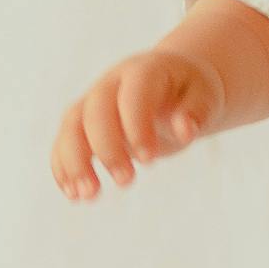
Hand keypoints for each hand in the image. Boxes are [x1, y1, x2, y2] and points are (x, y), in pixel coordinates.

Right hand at [50, 44, 224, 202]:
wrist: (172, 81)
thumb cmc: (190, 92)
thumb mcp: (205, 97)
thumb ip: (196, 112)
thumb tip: (185, 130)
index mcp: (144, 71)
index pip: (133, 94)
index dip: (136, 125)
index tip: (150, 160)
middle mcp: (111, 83)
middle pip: (95, 111)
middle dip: (107, 149)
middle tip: (126, 182)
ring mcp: (92, 100)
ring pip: (72, 127)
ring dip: (75, 162)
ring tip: (87, 196)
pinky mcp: (82, 122)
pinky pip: (64, 141)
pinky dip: (63, 167)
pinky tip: (73, 194)